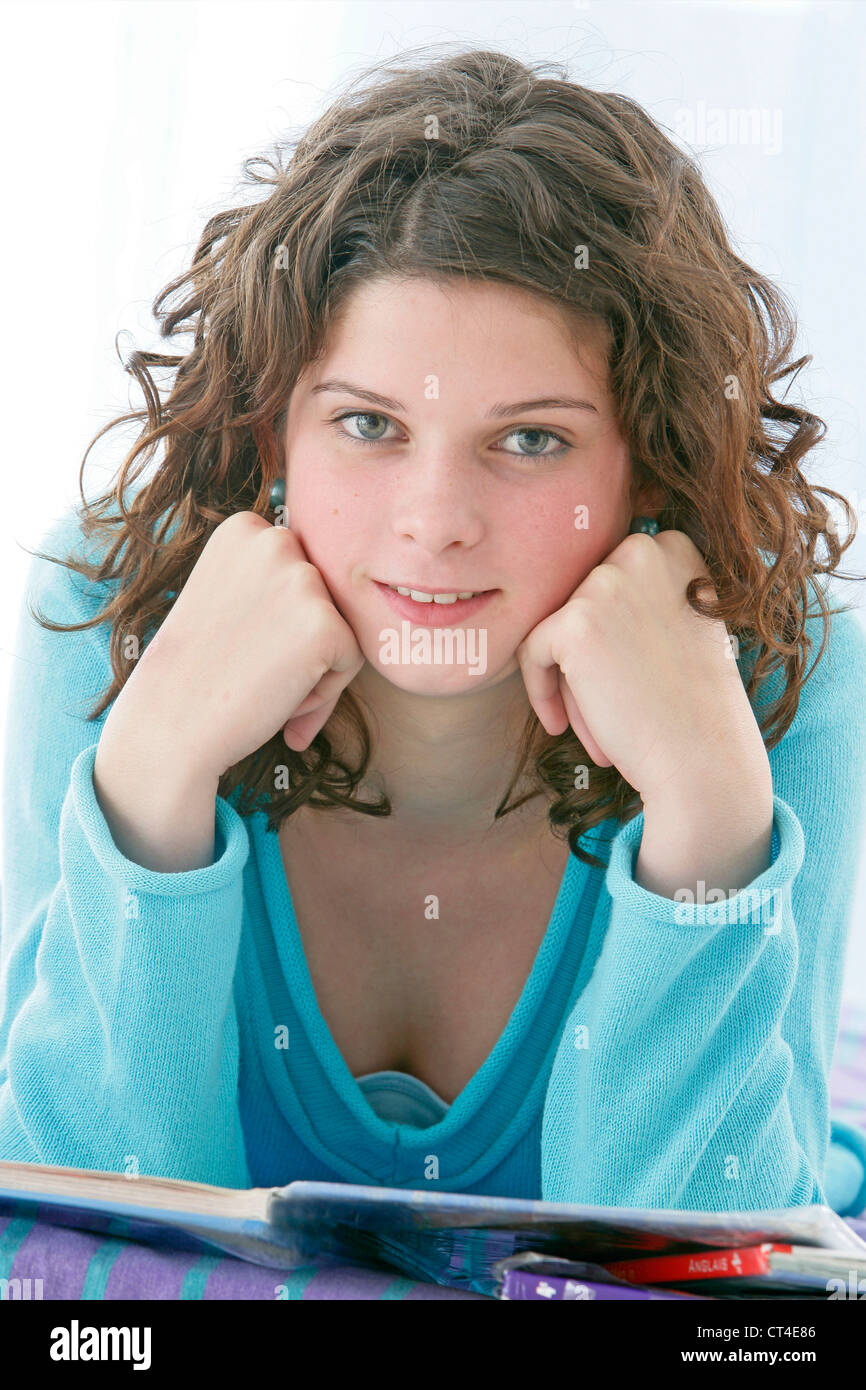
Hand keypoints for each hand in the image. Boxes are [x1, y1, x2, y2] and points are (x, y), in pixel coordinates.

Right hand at [104, 511, 365, 782]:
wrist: (167, 725)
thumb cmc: (193, 672)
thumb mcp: (225, 599)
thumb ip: (272, 585)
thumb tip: (330, 592)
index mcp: (246, 528)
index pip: (301, 572)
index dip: (280, 621)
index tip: (242, 643)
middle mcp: (275, 540)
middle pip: (327, 598)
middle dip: (300, 643)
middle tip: (250, 671)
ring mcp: (301, 579)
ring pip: (342, 629)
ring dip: (311, 667)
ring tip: (260, 684)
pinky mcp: (324, 623)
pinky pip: (351, 661)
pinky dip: (323, 692)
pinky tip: (276, 698)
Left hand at [516, 529, 766, 803]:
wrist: (705, 757)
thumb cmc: (695, 705)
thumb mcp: (681, 625)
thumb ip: (637, 597)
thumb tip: (578, 596)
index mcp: (674, 547)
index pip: (608, 581)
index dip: (610, 634)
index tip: (629, 673)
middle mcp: (641, 551)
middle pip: (580, 603)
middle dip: (590, 658)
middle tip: (618, 707)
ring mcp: (607, 583)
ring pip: (557, 630)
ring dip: (572, 680)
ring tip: (604, 724)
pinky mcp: (574, 624)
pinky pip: (531, 652)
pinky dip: (540, 690)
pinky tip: (560, 725)